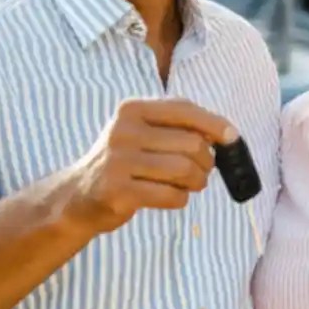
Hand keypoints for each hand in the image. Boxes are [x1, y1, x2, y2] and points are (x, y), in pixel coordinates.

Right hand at [63, 98, 236, 233]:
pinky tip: (169, 196)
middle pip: (192, 144)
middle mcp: (123, 131)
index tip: (232, 139)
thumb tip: (225, 134)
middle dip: (206, 163)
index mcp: (132, 109)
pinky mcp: (119, 191)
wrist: (76, 197)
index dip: (215, 124)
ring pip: (185, 170)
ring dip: (196, 182)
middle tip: (200, 172)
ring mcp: (119, 161)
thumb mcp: (139, 132)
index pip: (185, 110)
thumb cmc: (121, 163)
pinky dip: (179, 199)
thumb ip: (176, 126)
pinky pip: (171, 195)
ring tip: (186, 185)